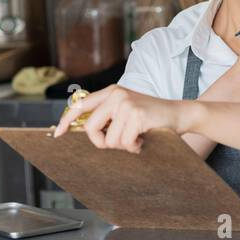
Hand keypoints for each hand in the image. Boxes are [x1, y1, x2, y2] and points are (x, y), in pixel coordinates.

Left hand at [51, 85, 191, 152]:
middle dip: (102, 143)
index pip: (81, 105)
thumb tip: (87, 133)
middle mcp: (116, 95)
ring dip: (124, 146)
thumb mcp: (127, 112)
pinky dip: (134, 147)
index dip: (67, 120)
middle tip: (118, 144)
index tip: (59, 134)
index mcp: (111, 92)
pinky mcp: (136, 114)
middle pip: (91, 128)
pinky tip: (143, 140)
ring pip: (110, 140)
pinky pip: (125, 142)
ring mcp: (126, 104)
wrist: (180, 114)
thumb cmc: (152, 118)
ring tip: (137, 138)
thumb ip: (108, 117)